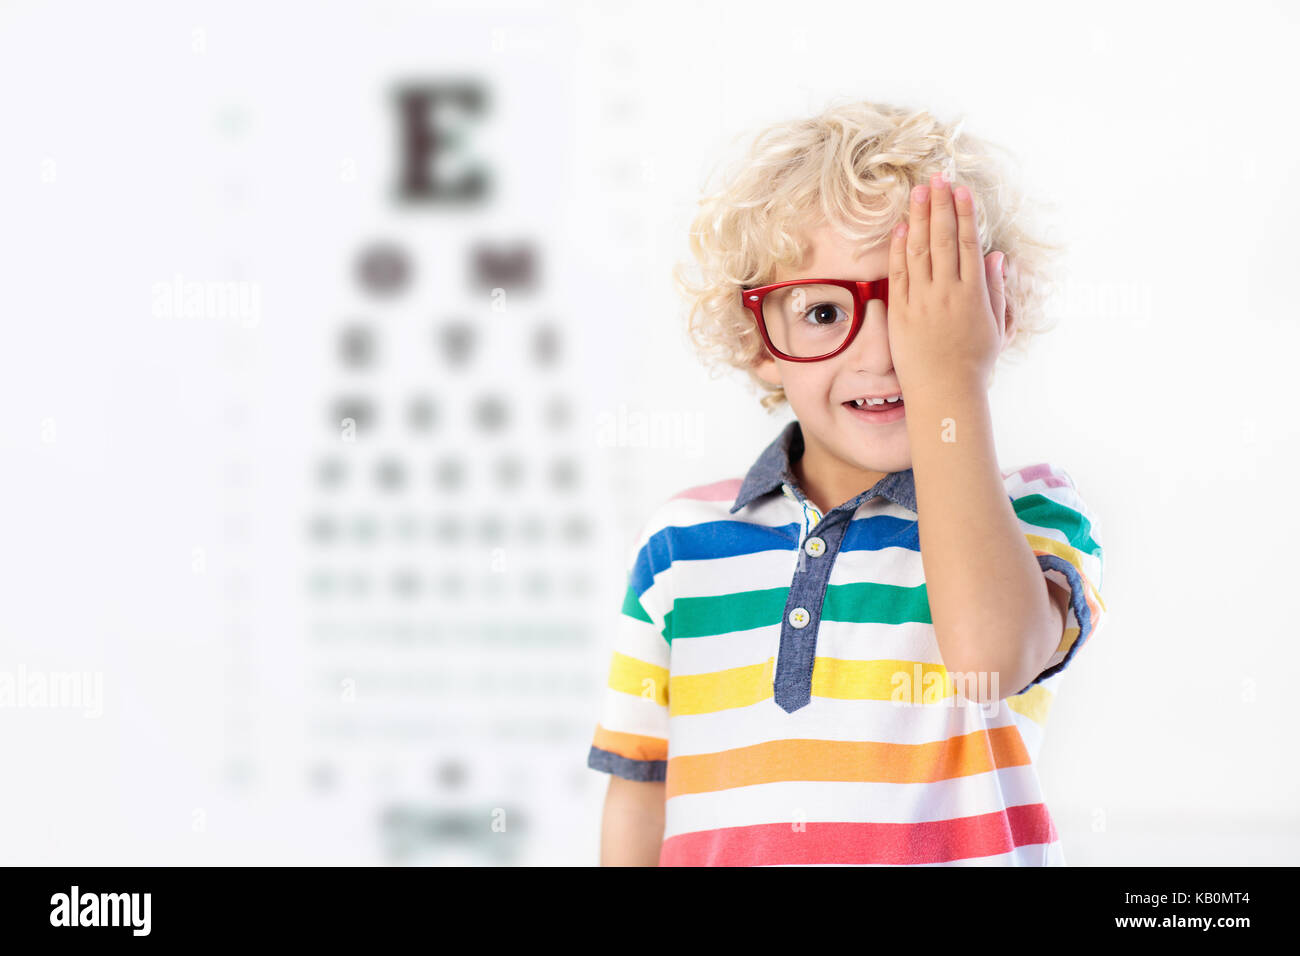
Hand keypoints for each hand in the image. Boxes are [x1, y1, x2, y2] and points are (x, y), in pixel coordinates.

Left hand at [887, 172, 1008, 395]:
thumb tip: (997, 256)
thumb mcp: (997, 326)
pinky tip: (900, 228)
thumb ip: (996, 289)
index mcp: (973, 293)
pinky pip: (898, 274)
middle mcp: (946, 292)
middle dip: (940, 205)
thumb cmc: (974, 362)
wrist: (944, 391)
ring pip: (918, 250)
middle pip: (941, 238)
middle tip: (938, 177)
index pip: (967, 243)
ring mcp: (921, 301)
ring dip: (918, 218)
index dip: (964, 214)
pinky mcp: (900, 312)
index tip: (961, 190)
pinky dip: (898, 249)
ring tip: (918, 192)